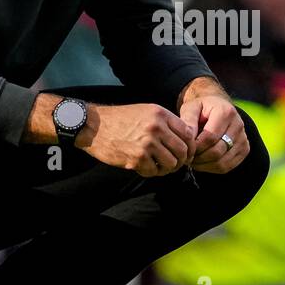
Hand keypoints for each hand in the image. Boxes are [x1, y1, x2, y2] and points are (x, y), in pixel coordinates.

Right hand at [78, 103, 196, 176]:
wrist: (94, 126)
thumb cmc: (120, 119)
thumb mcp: (146, 111)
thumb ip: (165, 123)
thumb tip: (185, 141)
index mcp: (161, 114)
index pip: (188, 133)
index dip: (190, 147)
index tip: (186, 154)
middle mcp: (156, 127)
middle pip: (183, 151)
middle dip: (181, 161)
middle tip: (174, 164)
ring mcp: (147, 143)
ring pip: (171, 164)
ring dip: (167, 169)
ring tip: (158, 166)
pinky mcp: (137, 158)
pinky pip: (154, 171)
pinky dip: (151, 172)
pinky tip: (144, 167)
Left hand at [180, 93, 249, 173]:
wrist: (217, 107)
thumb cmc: (202, 109)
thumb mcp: (191, 108)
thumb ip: (188, 122)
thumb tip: (188, 139)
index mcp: (225, 112)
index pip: (210, 137)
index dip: (195, 147)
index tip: (185, 148)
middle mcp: (238, 125)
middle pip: (217, 151)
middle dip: (199, 158)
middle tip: (187, 157)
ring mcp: (243, 138)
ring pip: (222, 162)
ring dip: (204, 165)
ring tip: (193, 160)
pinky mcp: (245, 149)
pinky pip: (227, 166)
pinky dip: (212, 168)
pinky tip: (203, 162)